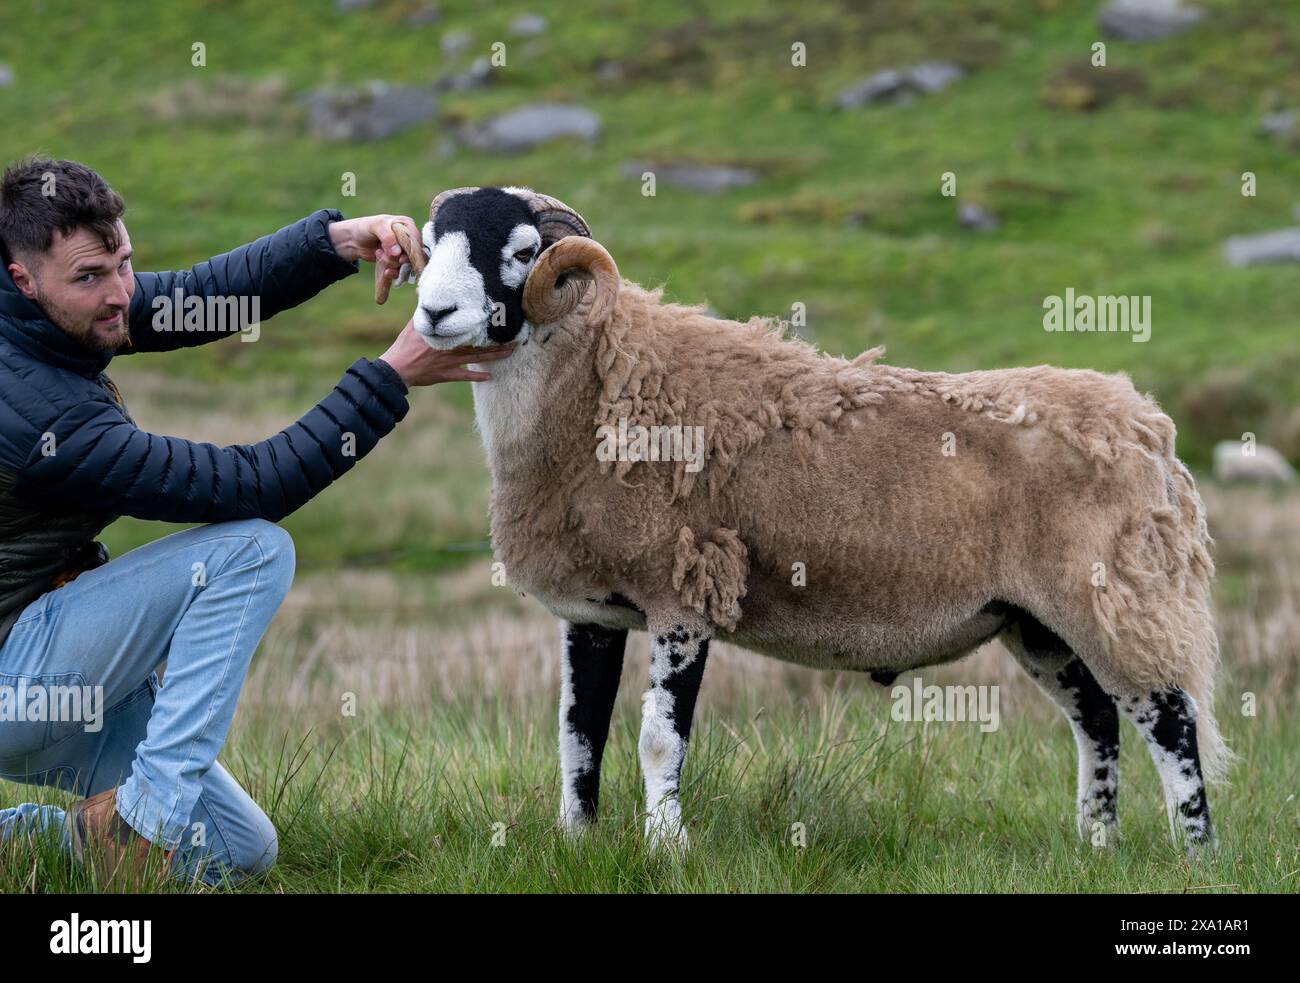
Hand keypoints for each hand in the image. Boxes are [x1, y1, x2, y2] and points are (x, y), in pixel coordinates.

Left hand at [329, 214, 422, 286]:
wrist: (354, 240)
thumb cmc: (366, 228)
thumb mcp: (376, 226)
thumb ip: (388, 236)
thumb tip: (398, 253)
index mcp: (407, 225)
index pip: (416, 239)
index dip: (410, 249)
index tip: (401, 257)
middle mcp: (408, 238)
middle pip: (412, 253)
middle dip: (399, 258)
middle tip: (387, 255)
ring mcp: (403, 251)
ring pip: (406, 264)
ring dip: (392, 263)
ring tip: (378, 254)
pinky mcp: (397, 261)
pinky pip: (401, 271)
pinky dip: (393, 272)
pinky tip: (386, 271)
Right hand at [378, 321, 515, 386]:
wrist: (397, 367)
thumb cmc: (404, 344)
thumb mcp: (413, 323)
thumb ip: (422, 308)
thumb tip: (421, 289)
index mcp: (444, 332)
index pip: (467, 325)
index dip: (483, 323)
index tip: (498, 318)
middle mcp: (450, 346)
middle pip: (478, 342)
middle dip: (497, 341)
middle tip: (515, 338)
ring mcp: (450, 361)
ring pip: (476, 358)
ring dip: (493, 356)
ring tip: (510, 353)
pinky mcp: (446, 374)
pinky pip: (464, 375)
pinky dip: (476, 376)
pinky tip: (489, 377)